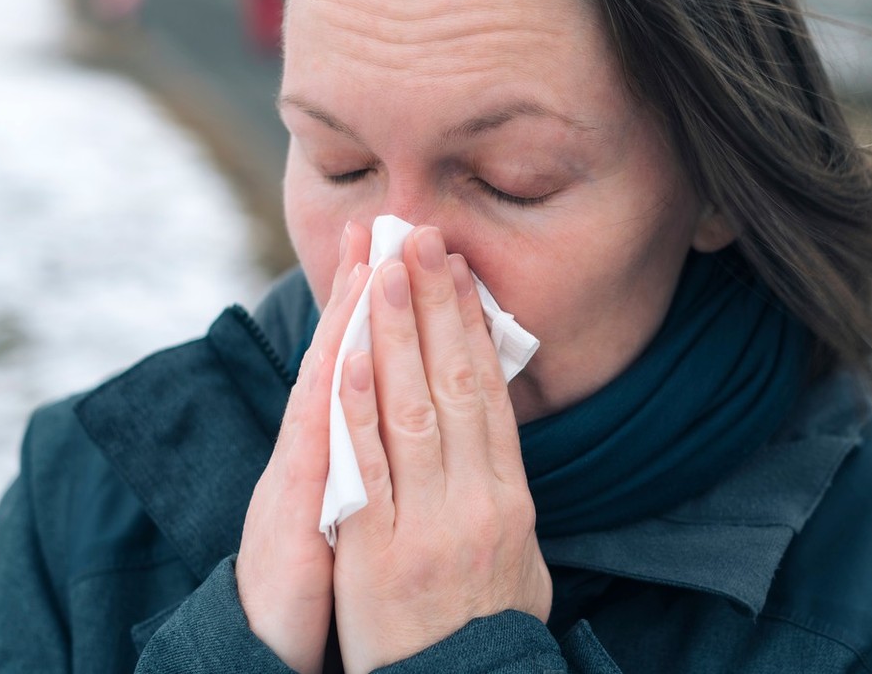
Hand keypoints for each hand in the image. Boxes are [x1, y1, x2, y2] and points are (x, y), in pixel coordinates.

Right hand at [237, 221, 371, 673]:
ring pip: (324, 382)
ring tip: (365, 262)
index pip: (366, 356)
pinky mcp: (288, 509)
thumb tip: (410, 405)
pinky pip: (313, 453)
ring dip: (345, 322)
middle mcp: (316, 442)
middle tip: (382, 222)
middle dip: (364, 287)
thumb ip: (374, 444)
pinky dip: (328, 406)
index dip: (384, 302)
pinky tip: (338, 361)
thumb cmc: (321, 562)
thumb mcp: (357, 494)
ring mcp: (299, 469)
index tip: (404, 246)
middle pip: (342, 351)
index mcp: (340, 436)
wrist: (271, 629)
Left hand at [332, 226, 552, 673]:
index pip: (489, 395)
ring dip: (398, 333)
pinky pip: (367, 466)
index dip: (474, 329)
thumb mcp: (521, 572)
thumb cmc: (485, 636)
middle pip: (454, 385)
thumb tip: (504, 458)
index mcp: (511, 502)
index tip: (460, 274)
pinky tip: (351, 353)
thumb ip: (509, 510)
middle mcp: (477, 502)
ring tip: (388, 269)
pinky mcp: (378, 551)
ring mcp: (428, 524)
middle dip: (437, 307)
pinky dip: (358, 405)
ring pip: (412, 410)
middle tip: (423, 238)